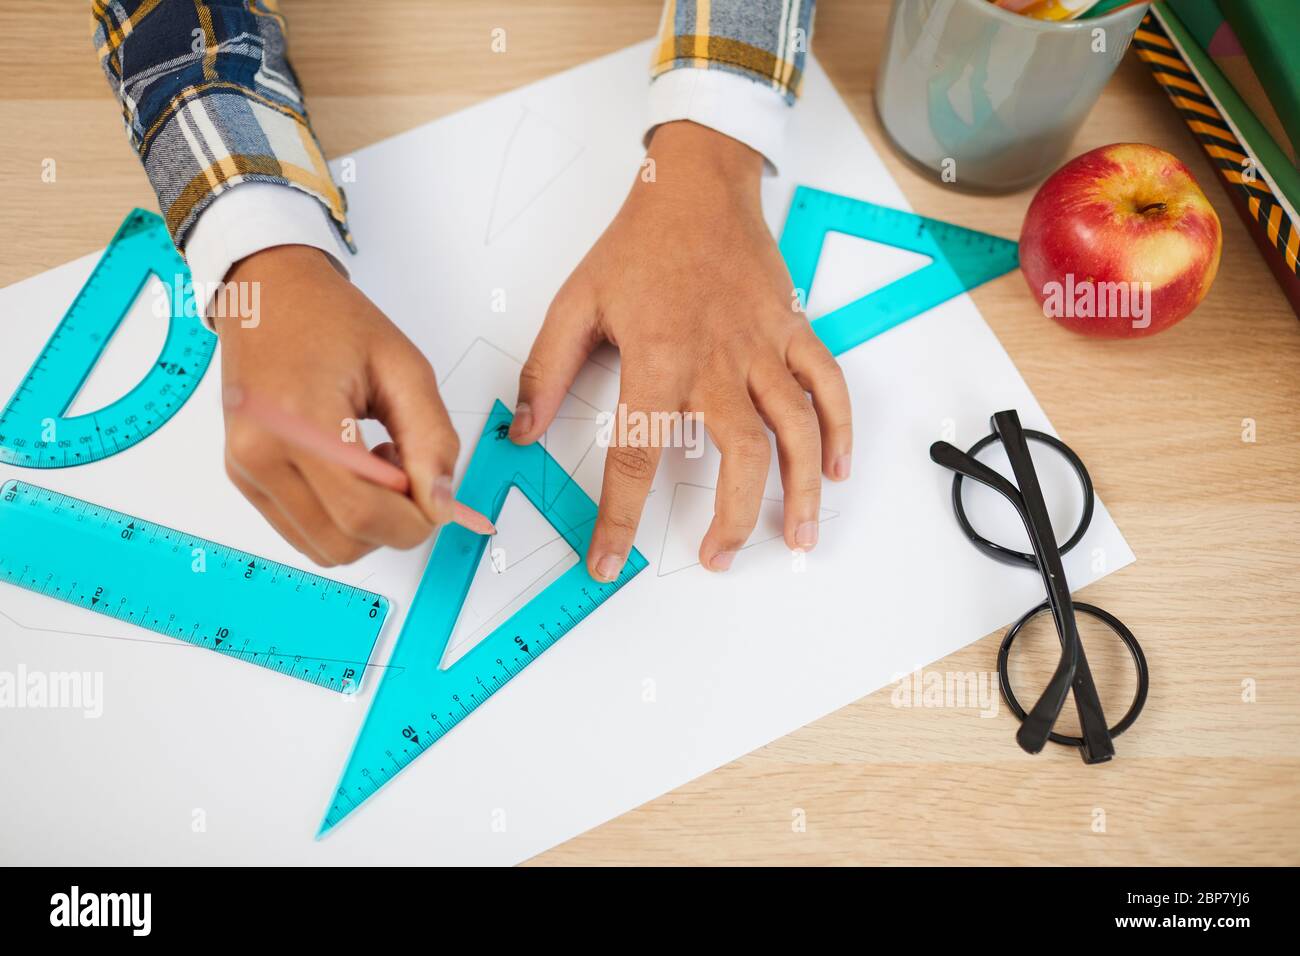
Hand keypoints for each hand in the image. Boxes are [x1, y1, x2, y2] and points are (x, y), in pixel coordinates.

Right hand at [216, 245, 459, 565]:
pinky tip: (350, 472)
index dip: (414, 518)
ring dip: (367, 524)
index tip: (437, 492)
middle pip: (345, 541)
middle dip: (395, 522)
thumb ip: (432, 438)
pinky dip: (340, 519)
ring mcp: (246, 471)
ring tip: (375, 463)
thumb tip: (441, 503)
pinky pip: (304, 533)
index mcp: (300, 420)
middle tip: (407, 467)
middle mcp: (260, 454)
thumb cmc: (332, 319)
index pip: (363, 514)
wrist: (268, 293)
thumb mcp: (404, 367)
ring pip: (326, 548)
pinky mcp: (244, 479)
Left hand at [511, 121, 851, 579]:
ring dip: (802, 490)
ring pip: (796, 430)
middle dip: (734, 520)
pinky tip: (836, 469)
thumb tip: (522, 429)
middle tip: (719, 558)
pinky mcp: (792, 332)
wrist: (696, 184)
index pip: (638, 456)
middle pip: (740, 459)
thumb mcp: (576, 303)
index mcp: (660, 360)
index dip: (620, 517)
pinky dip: (839, 428)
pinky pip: (828, 385)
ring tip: (799, 537)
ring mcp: (763, 348)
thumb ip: (547, 371)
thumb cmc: (638, 244)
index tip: (609, 560)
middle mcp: (719, 362)